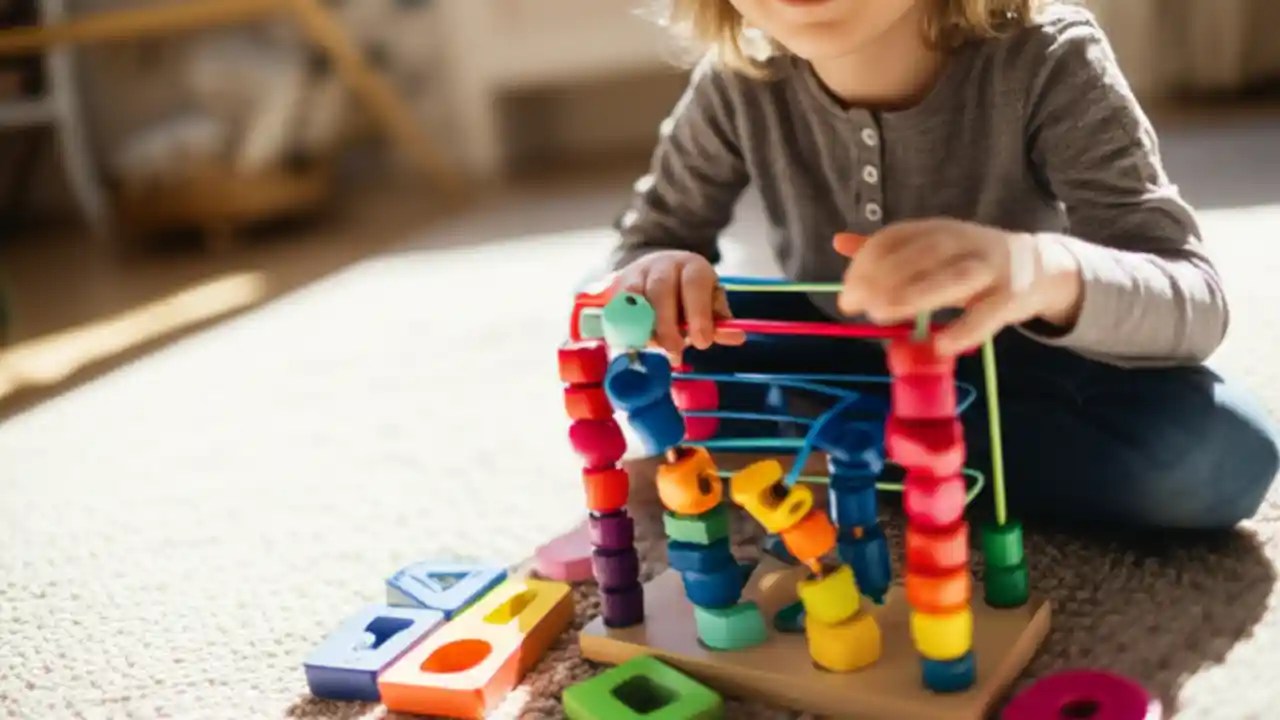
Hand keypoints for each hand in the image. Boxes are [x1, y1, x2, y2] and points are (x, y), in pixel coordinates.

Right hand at [615, 250, 746, 359]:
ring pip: (635, 298)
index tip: (702, 342)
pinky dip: (625, 327)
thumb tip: (737, 337)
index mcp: (692, 266)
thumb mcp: (709, 301)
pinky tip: (635, 342)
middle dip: (667, 324)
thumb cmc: (688, 293)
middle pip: (661, 289)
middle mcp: (662, 264)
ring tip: (655, 348)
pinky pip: (617, 308)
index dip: (698, 314)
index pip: (694, 284)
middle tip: (675, 351)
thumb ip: (719, 320)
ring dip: (644, 327)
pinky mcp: (616, 287)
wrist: (656, 271)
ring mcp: (636, 274)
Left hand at [833, 220, 1082, 354]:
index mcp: (939, 229)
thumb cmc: (970, 261)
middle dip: (882, 276)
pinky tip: (939, 346)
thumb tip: (838, 242)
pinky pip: (987, 314)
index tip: (847, 292)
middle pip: (921, 253)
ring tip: (881, 314)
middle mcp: (964, 242)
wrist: (1040, 268)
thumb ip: (887, 249)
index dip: (866, 262)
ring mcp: (990, 269)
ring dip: (914, 295)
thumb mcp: (931, 249)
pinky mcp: (1011, 298)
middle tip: (856, 305)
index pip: (896, 237)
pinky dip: (964, 330)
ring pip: (952, 278)